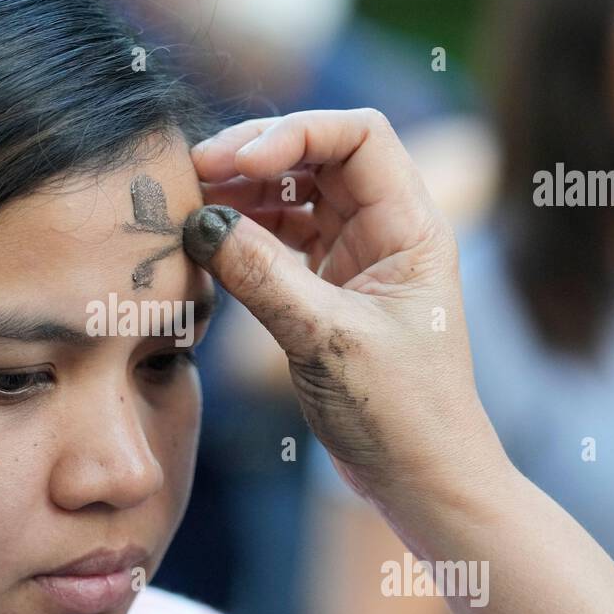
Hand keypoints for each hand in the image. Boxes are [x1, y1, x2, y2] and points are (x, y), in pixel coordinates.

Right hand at [184, 108, 503, 510]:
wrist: (422, 481)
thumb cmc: (402, 414)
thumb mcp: (327, 340)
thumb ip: (262, 276)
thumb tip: (202, 222)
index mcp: (412, 225)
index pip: (359, 135)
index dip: (296, 132)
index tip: (239, 162)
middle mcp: (386, 229)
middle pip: (318, 155)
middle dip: (256, 155)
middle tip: (194, 173)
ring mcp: (356, 257)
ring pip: (294, 196)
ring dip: (243, 192)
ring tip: (190, 203)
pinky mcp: (328, 289)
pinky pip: (280, 240)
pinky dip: (243, 233)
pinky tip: (207, 240)